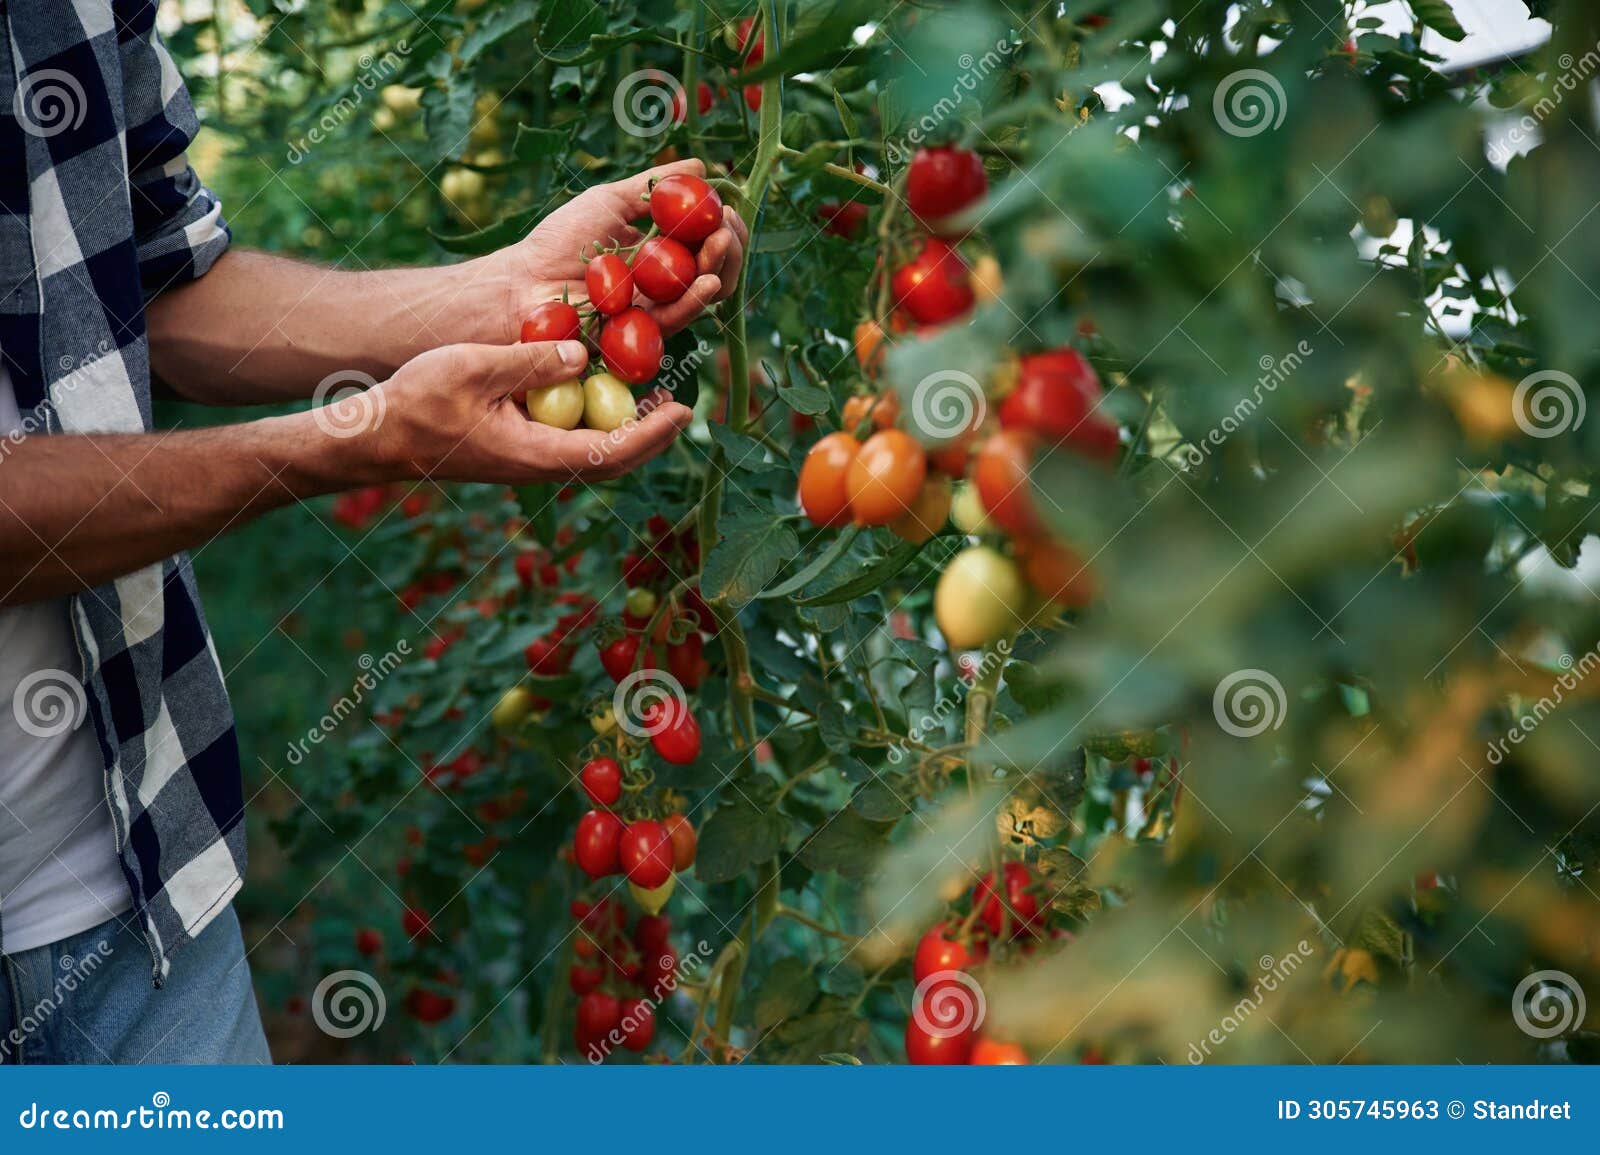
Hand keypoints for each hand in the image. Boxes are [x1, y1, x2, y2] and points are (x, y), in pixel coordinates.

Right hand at [368, 340, 691, 482]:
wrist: (378, 437)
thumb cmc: (418, 402)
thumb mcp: (474, 368)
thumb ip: (531, 361)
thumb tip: (584, 353)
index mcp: (536, 454)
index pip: (612, 452)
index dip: (653, 433)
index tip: (684, 411)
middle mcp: (540, 465)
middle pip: (613, 459)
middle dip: (651, 434)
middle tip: (682, 402)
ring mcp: (529, 460)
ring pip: (594, 451)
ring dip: (627, 427)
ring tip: (655, 393)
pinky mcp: (519, 451)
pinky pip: (570, 439)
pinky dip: (595, 419)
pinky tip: (603, 388)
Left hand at [499, 158, 748, 336]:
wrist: (525, 279)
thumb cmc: (561, 239)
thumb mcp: (610, 200)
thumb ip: (653, 186)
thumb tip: (700, 164)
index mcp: (662, 249)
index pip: (707, 239)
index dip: (724, 225)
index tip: (726, 205)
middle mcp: (665, 280)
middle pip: (715, 266)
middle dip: (730, 244)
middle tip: (726, 224)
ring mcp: (656, 308)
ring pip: (704, 292)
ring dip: (721, 266)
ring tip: (721, 242)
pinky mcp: (643, 333)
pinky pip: (677, 317)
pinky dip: (697, 299)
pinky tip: (710, 279)